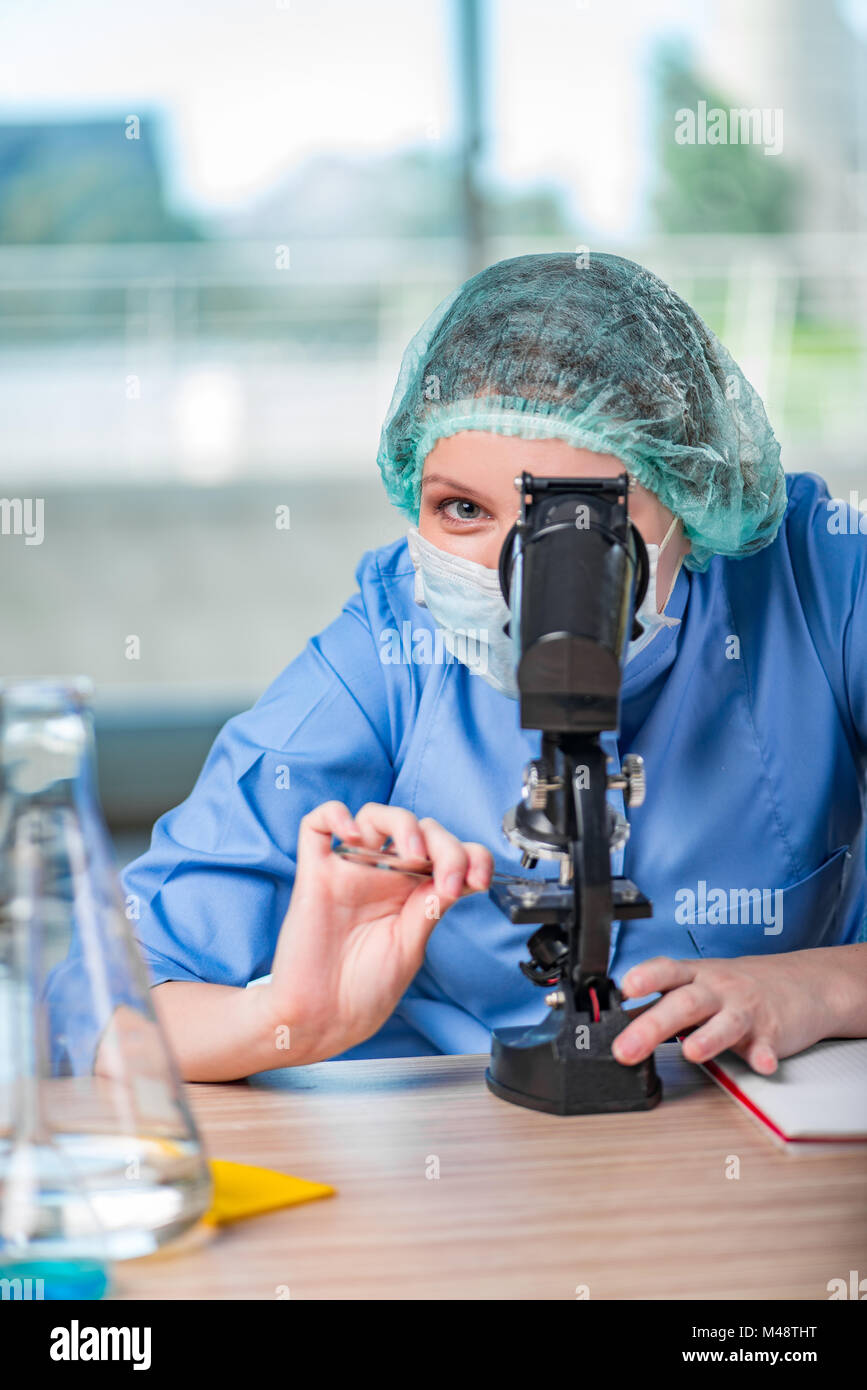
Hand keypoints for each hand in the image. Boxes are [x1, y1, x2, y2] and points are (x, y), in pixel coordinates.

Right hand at [262, 800, 492, 1064]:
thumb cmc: (364, 993)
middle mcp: (384, 877)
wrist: (323, 1021)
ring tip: (412, 853)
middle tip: (450, 882)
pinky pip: (317, 824)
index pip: (447, 853)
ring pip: (375, 816)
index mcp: (412, 894)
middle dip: (446, 845)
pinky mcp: (314, 874)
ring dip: (403, 823)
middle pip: (420, 829)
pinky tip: (353, 833)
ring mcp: (350, 872)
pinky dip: (336, 814)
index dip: (470, 855)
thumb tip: (460, 875)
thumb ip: (431, 908)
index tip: (480, 878)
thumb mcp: (411, 948)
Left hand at [611, 952, 833, 1074]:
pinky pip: (768, 1045)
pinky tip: (762, 1064)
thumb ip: (660, 1003)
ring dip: (709, 1038)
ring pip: (726, 1023)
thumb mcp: (698, 985)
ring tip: (691, 1052)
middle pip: (685, 1003)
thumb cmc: (740, 986)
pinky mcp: (773, 1032)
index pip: (666, 972)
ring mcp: (747, 1010)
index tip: (624, 988)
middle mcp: (718, 990)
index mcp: (695, 977)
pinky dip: (765, 1055)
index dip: (645, 977)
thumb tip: (618, 1020)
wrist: (803, 982)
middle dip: (654, 1026)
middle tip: (626, 1049)